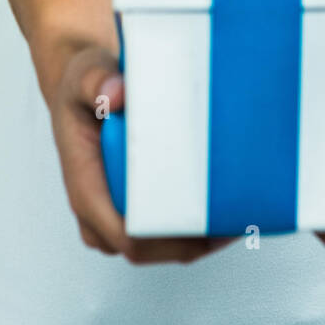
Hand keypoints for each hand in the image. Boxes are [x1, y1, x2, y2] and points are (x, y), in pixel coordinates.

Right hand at [47, 43, 236, 264]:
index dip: (172, 238)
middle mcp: (99, 212)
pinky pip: (168, 232)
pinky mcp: (134, 208)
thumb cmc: (82, 89)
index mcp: (86, 190)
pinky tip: (228, 207)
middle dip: (198, 239)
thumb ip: (97, 82)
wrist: (82, 90)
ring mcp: (116, 216)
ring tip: (242, 210)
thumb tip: (119, 93)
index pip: (129, 236)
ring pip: (165, 245)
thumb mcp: (85, 76)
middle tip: (241, 213)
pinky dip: (198, 226)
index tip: (210, 222)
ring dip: (202, 235)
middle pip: (155, 248)